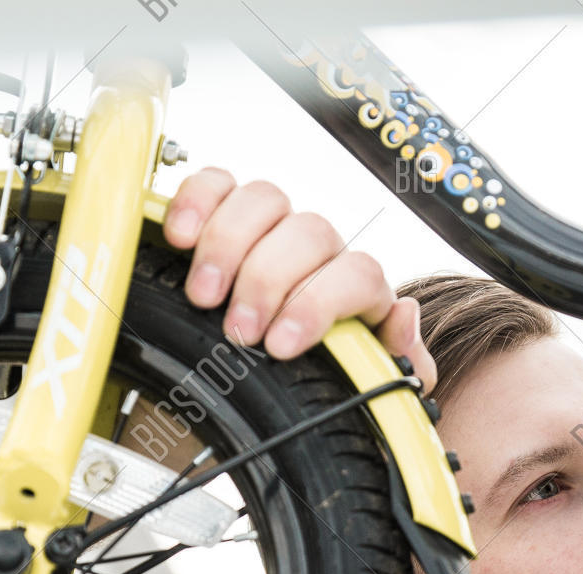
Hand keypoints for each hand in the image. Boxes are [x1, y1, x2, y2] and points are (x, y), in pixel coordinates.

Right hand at [163, 169, 436, 390]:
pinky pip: (216, 181)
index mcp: (358, 286)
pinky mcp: (224, 210)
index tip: (279, 346)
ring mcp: (273, 224)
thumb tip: (403, 314)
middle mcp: (319, 247)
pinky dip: (195, 200)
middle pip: (308, 233)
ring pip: (264, 199)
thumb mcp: (369, 382)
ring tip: (203, 295)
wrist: (273, 383)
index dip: (318, 306)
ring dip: (228, 246)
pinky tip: (180, 238)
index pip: (358, 274)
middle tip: (237, 330)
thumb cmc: (317, 376)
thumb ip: (403, 359)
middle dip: (266, 282)